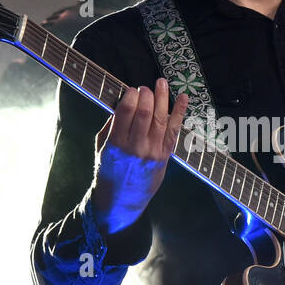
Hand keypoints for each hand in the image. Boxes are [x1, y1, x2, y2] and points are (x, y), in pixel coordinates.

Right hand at [90, 78, 188, 232]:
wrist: (121, 201)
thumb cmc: (108, 172)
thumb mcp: (102, 148)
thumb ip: (112, 125)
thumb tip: (123, 101)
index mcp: (116, 144)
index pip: (125, 112)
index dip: (130, 96)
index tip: (131, 89)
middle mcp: (135, 148)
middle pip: (145, 113)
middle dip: (146, 95)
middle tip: (145, 88)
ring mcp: (152, 153)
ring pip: (161, 119)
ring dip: (162, 98)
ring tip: (161, 83)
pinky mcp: (164, 157)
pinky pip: (174, 131)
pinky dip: (179, 112)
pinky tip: (183, 98)